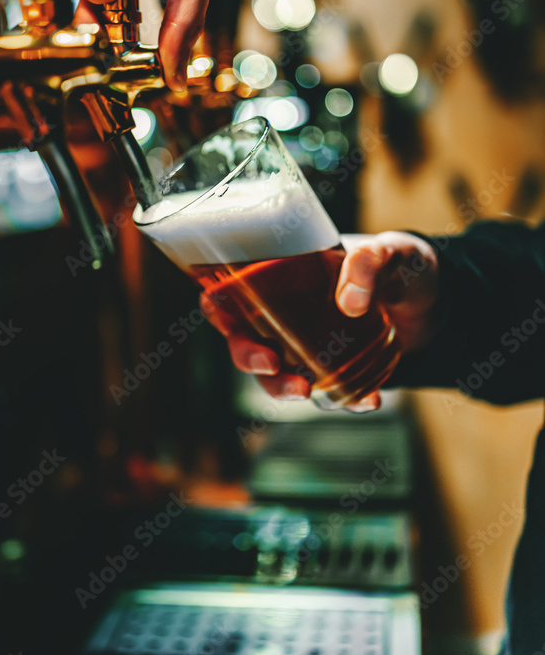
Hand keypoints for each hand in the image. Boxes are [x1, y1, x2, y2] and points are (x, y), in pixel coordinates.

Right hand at [202, 231, 440, 411]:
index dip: (216, 307)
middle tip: (272, 365)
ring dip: (282, 389)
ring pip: (274, 374)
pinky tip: (369, 401)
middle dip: (248, 358)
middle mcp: (285, 315)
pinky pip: (324, 393)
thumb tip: (347, 304)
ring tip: (310, 393)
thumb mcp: (390, 252)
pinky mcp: (334, 372)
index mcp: (283, 277)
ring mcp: (306, 347)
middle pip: (243, 340)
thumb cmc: (403, 263)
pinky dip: (342, 402)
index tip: (226, 319)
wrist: (438, 300)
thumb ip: (370, 263)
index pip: (230, 291)